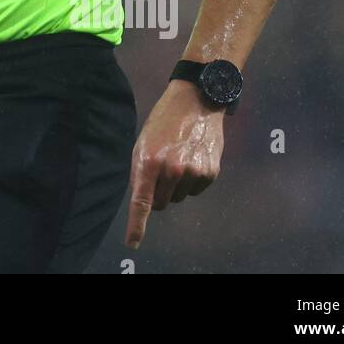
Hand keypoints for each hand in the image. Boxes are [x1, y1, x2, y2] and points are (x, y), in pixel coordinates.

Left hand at [124, 80, 224, 249]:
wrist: (196, 101)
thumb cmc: (163, 121)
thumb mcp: (143, 142)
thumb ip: (140, 171)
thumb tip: (142, 199)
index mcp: (149, 161)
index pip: (142, 202)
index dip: (137, 225)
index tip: (133, 243)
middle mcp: (172, 170)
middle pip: (161, 204)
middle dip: (158, 194)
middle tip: (160, 170)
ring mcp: (193, 172)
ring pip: (179, 197)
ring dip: (176, 185)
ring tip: (178, 157)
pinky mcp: (210, 173)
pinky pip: (195, 190)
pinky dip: (192, 180)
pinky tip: (192, 158)